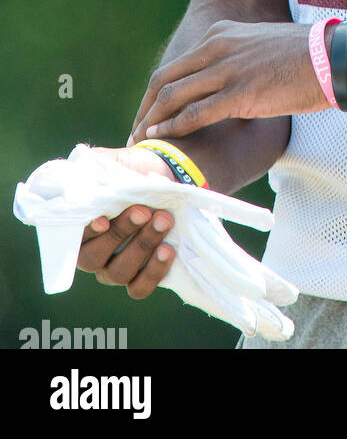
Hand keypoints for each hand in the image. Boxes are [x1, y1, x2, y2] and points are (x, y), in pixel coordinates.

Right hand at [76, 147, 177, 298]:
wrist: (169, 176)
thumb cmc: (135, 172)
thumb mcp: (116, 162)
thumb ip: (94, 166)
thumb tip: (76, 170)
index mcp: (80, 229)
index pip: (73, 238)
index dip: (87, 232)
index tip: (103, 218)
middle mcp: (93, 254)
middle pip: (94, 258)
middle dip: (120, 233)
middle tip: (143, 211)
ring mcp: (116, 269)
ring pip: (120, 271)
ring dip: (142, 246)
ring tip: (164, 221)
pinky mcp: (140, 278)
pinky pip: (140, 287)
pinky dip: (153, 271)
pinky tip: (167, 249)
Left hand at [128, 20, 326, 143]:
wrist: (334, 55)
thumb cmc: (306, 56)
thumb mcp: (261, 48)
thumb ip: (239, 61)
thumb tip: (231, 88)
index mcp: (222, 34)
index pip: (176, 66)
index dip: (157, 94)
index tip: (150, 115)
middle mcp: (218, 47)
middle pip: (165, 80)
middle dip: (146, 109)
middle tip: (137, 133)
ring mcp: (227, 69)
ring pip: (173, 96)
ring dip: (153, 122)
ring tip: (143, 142)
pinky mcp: (240, 92)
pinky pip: (194, 112)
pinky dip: (173, 127)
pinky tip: (163, 138)